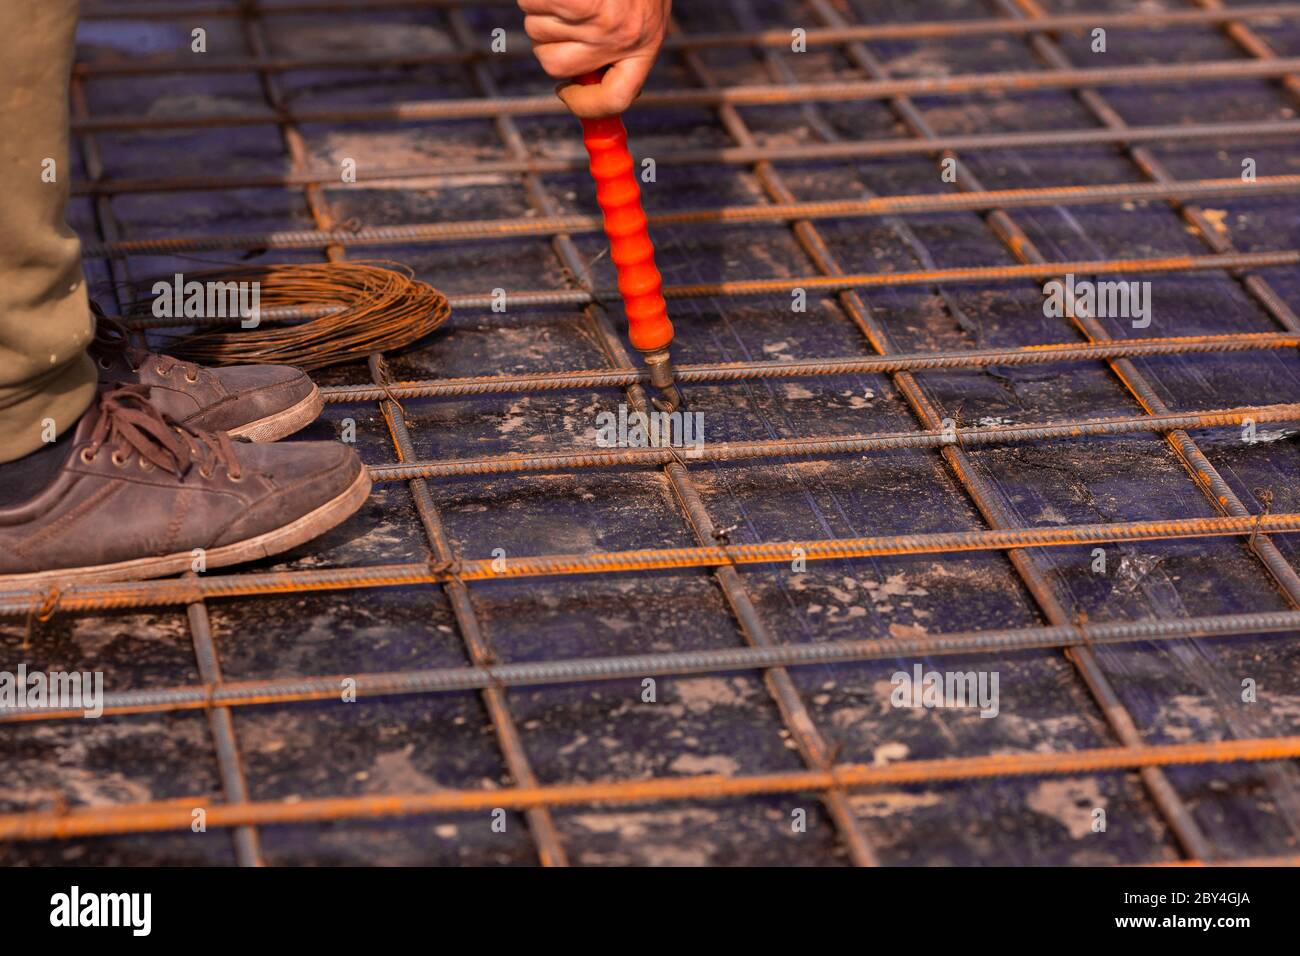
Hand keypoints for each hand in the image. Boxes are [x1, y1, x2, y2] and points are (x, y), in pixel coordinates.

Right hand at [518, 0, 670, 117]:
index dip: (585, 104)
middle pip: (555, 66)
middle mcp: (624, 38)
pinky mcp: (577, 1)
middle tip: (565, 7)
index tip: (566, 94)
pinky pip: (532, 4)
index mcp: (645, 44)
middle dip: (548, 38)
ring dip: (540, 5)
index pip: (615, 98)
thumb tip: (572, 82)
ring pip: (537, 31)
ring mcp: (601, 20)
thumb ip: (614, 42)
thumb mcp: (638, 5)